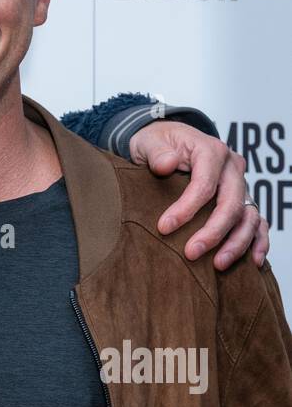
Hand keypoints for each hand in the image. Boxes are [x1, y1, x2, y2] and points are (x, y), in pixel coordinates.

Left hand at [128, 121, 268, 268]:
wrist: (168, 141)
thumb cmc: (157, 142)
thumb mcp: (149, 142)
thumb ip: (157, 153)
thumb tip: (167, 164)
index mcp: (211, 150)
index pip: (205, 184)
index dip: (186, 209)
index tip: (164, 228)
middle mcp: (232, 167)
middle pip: (231, 204)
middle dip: (213, 232)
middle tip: (191, 253)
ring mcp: (240, 184)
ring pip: (249, 217)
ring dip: (237, 243)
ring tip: (218, 265)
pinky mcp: (242, 199)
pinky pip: (258, 222)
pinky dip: (258, 241)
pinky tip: (253, 262)